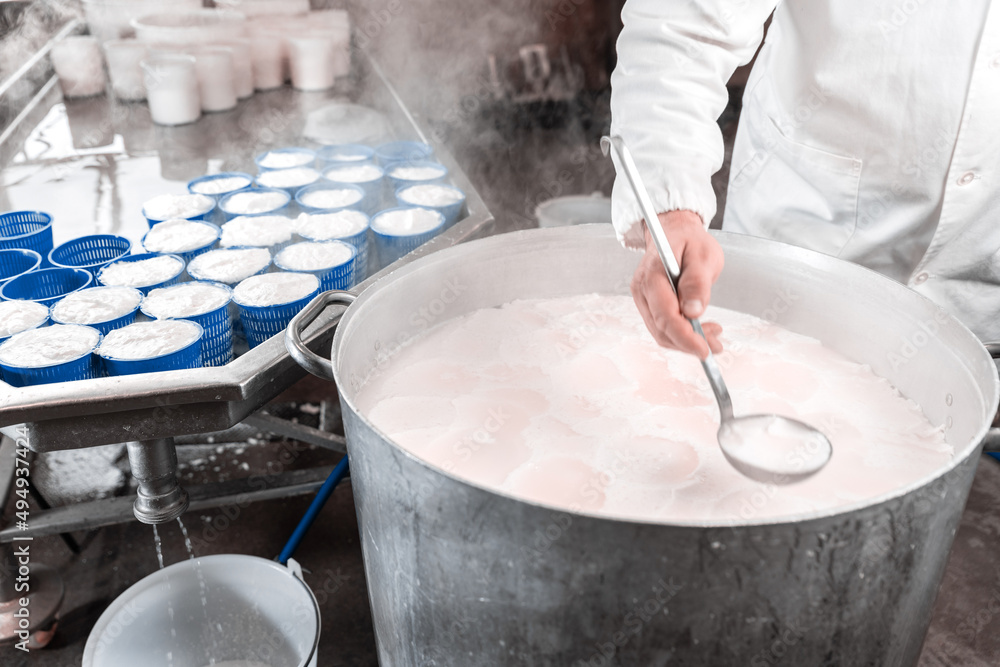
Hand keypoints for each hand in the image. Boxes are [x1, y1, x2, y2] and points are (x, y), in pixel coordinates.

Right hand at [630, 210, 723, 358]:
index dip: (685, 337)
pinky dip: (682, 334)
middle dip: (689, 343)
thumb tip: (693, 312)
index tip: (704, 349)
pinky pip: (663, 326)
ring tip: (714, 337)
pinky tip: (701, 330)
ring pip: (661, 332)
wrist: (674, 231)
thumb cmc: (690, 240)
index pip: (665, 315)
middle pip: (662, 329)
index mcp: (653, 276)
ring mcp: (643, 299)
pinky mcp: (649, 304)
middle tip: (717, 345)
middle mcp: (642, 290)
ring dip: (686, 341)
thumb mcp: (703, 255)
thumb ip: (697, 282)